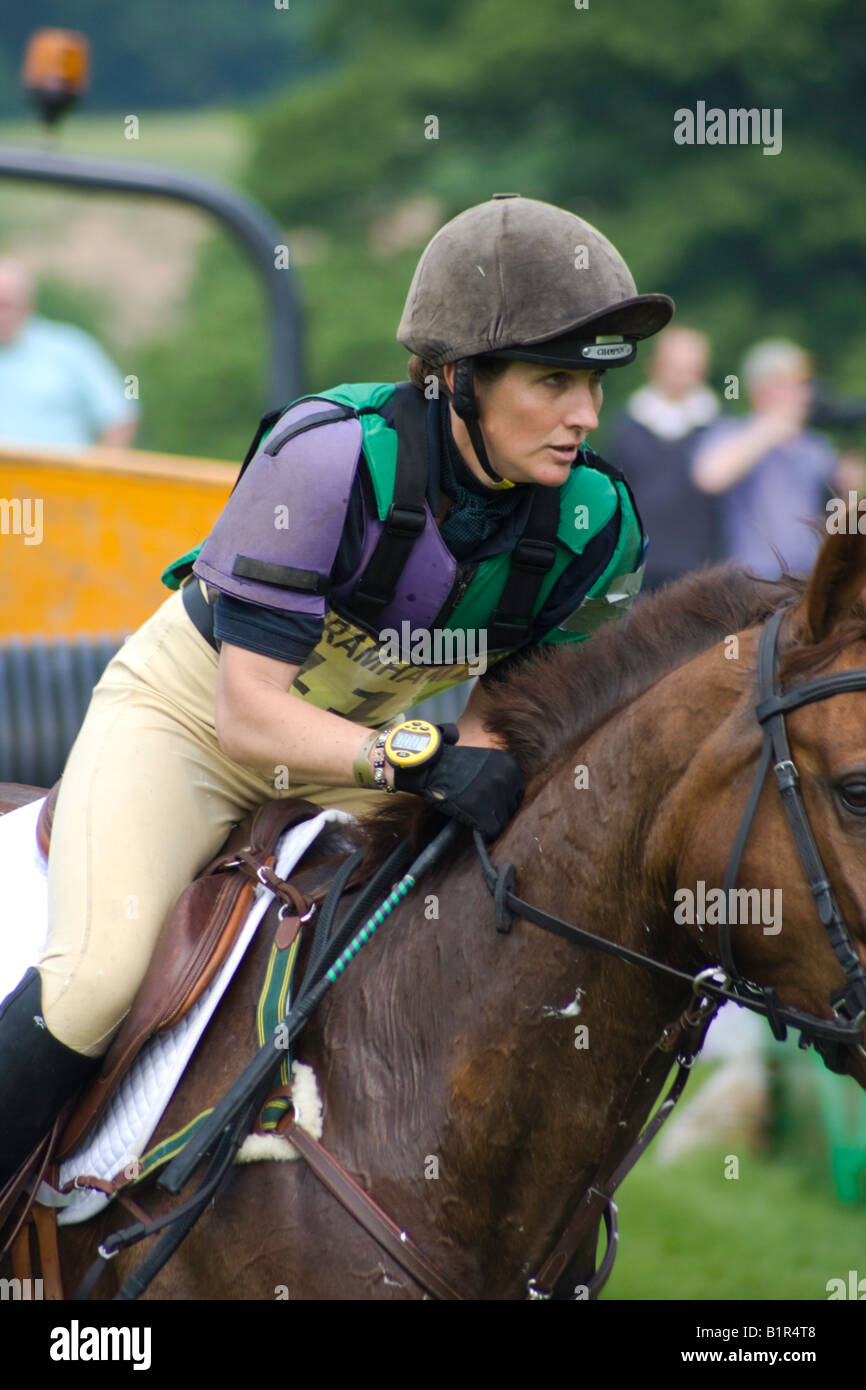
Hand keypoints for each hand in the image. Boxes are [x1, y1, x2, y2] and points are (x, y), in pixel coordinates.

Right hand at [393, 741, 523, 840]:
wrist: (431, 765)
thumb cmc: (454, 766)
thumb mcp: (485, 763)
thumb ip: (500, 777)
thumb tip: (510, 800)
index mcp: (509, 765)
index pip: (518, 794)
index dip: (506, 804)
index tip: (495, 809)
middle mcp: (504, 778)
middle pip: (512, 807)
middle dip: (500, 814)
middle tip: (485, 816)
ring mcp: (493, 793)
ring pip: (503, 820)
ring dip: (492, 823)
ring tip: (478, 821)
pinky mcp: (479, 809)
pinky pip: (491, 830)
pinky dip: (484, 832)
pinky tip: (476, 829)